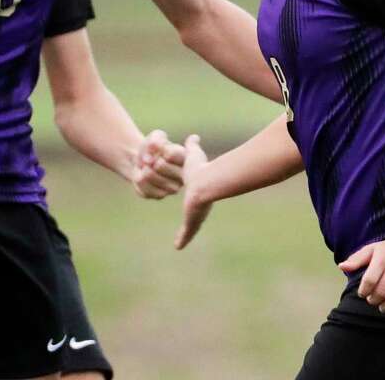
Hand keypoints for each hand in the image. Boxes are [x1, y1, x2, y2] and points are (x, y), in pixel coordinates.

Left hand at [131, 129, 186, 199]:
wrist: (145, 161)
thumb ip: (155, 140)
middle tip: (151, 158)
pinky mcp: (160, 195)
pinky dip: (137, 177)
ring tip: (147, 166)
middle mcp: (183, 176)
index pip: (170, 154)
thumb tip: (150, 158)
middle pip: (159, 165)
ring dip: (142, 168)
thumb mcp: (155, 137)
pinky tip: (143, 175)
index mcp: (186, 159)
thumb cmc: (154, 147)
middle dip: (149, 159)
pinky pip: (141, 185)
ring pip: (148, 175)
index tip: (160, 149)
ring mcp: (173, 188)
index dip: (158, 149)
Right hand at [174, 134, 210, 249]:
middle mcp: (200, 207)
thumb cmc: (200, 169)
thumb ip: (193, 147)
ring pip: (190, 228)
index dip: (194, 204)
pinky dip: (182, 239)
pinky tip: (179, 246)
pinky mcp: (192, 222)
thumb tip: (194, 136)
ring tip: (179, 243)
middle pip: (194, 219)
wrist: (205, 184)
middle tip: (183, 236)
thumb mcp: (192, 156)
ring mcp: (197, 216)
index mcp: (199, 195)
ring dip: (184, 235)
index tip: (192, 208)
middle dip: (191, 226)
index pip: (196, 201)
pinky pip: (186, 233)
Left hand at [338, 229, 384, 313]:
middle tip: (372, 300)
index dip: (363, 291)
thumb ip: (356, 259)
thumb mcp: (372, 249)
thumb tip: (341, 267)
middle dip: (373, 300)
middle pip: (381, 292)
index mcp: (382, 259)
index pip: (369, 281)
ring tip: (382, 306)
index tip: (362, 294)